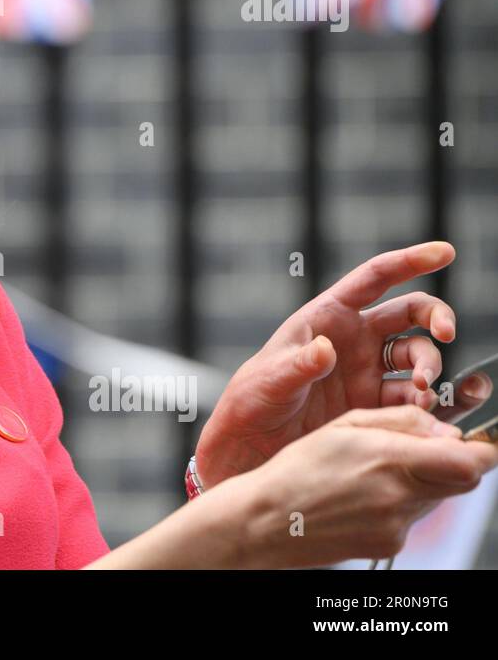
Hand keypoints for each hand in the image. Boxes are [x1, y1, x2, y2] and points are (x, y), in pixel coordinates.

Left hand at [196, 241, 458, 488]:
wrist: (253, 447)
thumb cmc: (251, 401)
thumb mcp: (269, 380)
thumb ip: (298, 365)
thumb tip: (325, 348)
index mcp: (328, 316)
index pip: (374, 278)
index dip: (410, 261)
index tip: (445, 251)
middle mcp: (355, 339)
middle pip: (410, 314)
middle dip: (436, 318)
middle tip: (446, 334)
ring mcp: (369, 372)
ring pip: (418, 356)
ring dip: (431, 367)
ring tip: (422, 390)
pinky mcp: (376, 406)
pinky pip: (416, 397)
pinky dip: (431, 401)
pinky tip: (429, 412)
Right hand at [236, 405, 497, 567]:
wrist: (267, 521)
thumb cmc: (295, 471)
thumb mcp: (344, 426)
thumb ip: (401, 421)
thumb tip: (442, 428)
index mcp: (389, 460)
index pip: (471, 462)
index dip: (481, 449)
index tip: (472, 441)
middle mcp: (400, 498)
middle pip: (462, 481)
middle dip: (451, 462)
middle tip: (419, 450)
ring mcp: (398, 527)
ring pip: (437, 498)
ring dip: (422, 481)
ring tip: (374, 473)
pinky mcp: (391, 545)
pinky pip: (412, 518)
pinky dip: (399, 502)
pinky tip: (364, 495)